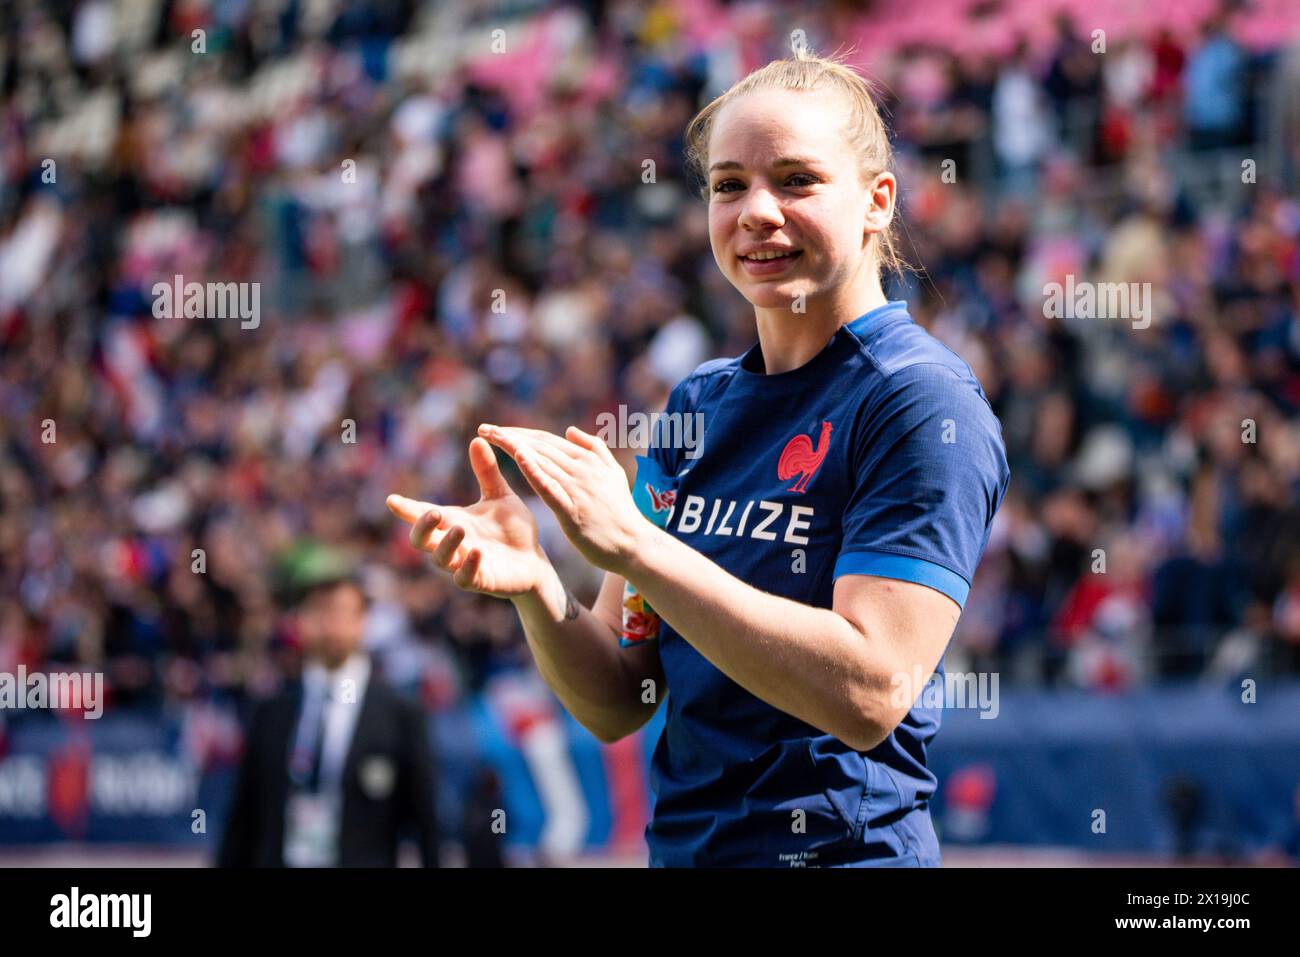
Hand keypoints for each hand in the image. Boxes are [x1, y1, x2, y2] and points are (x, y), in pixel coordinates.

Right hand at [386, 437, 552, 598]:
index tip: (392, 500)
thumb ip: (487, 472)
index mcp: (452, 521)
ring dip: (447, 544)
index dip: (406, 509)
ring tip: (459, 528)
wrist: (534, 560)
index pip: (422, 514)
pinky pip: (465, 577)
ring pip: (441, 559)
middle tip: (433, 513)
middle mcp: (452, 544)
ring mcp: (463, 563)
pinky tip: (477, 552)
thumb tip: (478, 438)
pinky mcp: (480, 580)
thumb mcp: (499, 496)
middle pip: (421, 540)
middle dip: (422, 527)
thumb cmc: (512, 528)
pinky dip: (468, 565)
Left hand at [477, 423, 650, 575]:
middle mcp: (582, 469)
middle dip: (510, 435)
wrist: (633, 544)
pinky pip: (550, 487)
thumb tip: (570, 430)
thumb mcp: (613, 473)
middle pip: (540, 446)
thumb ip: (595, 448)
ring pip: (541, 461)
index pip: (548, 440)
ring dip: (514, 446)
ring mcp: (577, 489)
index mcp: (589, 459)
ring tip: (490, 437)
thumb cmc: (621, 512)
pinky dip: (534, 471)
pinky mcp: (572, 511)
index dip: (521, 433)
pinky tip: (518, 457)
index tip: (497, 430)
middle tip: (484, 429)